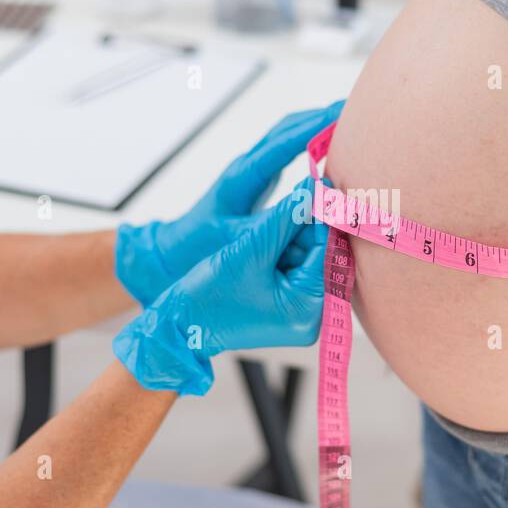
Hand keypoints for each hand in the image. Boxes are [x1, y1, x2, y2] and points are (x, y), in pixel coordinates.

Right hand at [113, 180, 323, 395]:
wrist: (181, 324)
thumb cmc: (210, 294)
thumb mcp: (250, 250)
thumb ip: (285, 219)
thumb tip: (313, 190)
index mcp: (307, 309)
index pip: (326, 252)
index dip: (322, 215)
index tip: (319, 183)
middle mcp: (312, 317)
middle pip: (320, 257)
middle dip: (307, 226)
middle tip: (304, 190)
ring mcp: (300, 315)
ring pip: (306, 261)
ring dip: (293, 236)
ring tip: (281, 215)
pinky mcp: (287, 309)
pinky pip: (294, 272)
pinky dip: (283, 252)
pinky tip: (269, 235)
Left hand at [115, 101, 342, 305]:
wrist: (174, 251)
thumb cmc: (200, 247)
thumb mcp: (236, 240)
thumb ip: (273, 226)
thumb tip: (313, 212)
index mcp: (242, 177)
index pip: (282, 144)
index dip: (313, 128)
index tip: (342, 114)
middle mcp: (248, 166)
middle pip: (288, 129)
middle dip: (322, 117)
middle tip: (357, 108)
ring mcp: (254, 169)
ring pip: (289, 136)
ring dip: (319, 126)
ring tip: (353, 120)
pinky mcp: (260, 178)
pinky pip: (290, 152)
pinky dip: (313, 144)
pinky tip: (335, 147)